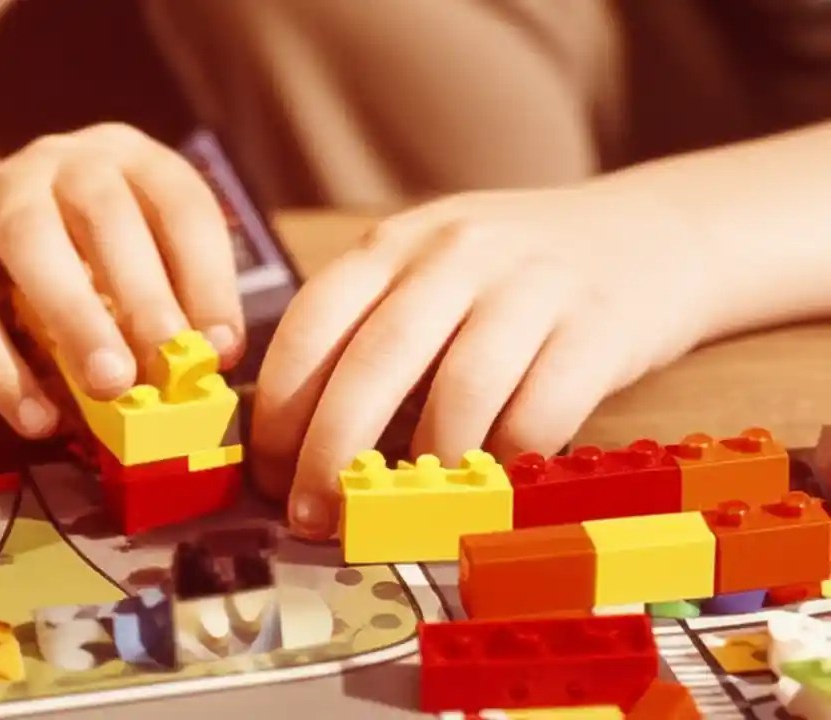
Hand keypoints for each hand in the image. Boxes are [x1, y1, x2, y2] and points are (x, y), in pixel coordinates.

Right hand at [0, 123, 244, 437]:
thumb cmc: (64, 254)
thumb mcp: (121, 261)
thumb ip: (161, 303)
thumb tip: (202, 370)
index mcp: (125, 158)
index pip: (180, 203)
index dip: (208, 277)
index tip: (222, 348)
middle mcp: (59, 162)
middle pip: (106, 213)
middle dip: (144, 292)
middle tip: (170, 365)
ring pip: (32, 241)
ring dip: (77, 316)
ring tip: (112, 384)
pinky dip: (1, 368)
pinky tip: (38, 418)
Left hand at [251, 186, 716, 539]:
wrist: (652, 235)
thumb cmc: (513, 277)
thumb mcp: (429, 273)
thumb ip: (369, 332)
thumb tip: (298, 442)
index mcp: (395, 242)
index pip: (313, 322)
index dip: (281, 406)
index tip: (267, 471)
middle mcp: (456, 253)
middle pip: (376, 361)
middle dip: (331, 451)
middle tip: (313, 514)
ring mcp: (531, 285)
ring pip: (459, 391)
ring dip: (421, 466)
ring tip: (401, 511)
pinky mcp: (599, 327)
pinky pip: (540, 413)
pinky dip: (504, 461)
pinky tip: (485, 483)